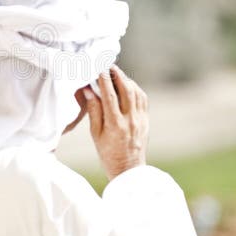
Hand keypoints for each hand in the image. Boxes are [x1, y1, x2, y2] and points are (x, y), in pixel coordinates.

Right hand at [83, 65, 148, 179]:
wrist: (128, 169)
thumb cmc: (107, 153)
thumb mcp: (95, 134)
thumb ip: (93, 111)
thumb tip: (89, 90)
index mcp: (115, 124)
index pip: (110, 95)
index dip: (104, 79)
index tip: (99, 68)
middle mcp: (130, 120)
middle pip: (126, 90)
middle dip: (117, 75)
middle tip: (109, 66)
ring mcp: (141, 120)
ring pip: (136, 92)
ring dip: (126, 80)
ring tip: (117, 73)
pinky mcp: (146, 121)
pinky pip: (143, 99)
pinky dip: (135, 89)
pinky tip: (128, 85)